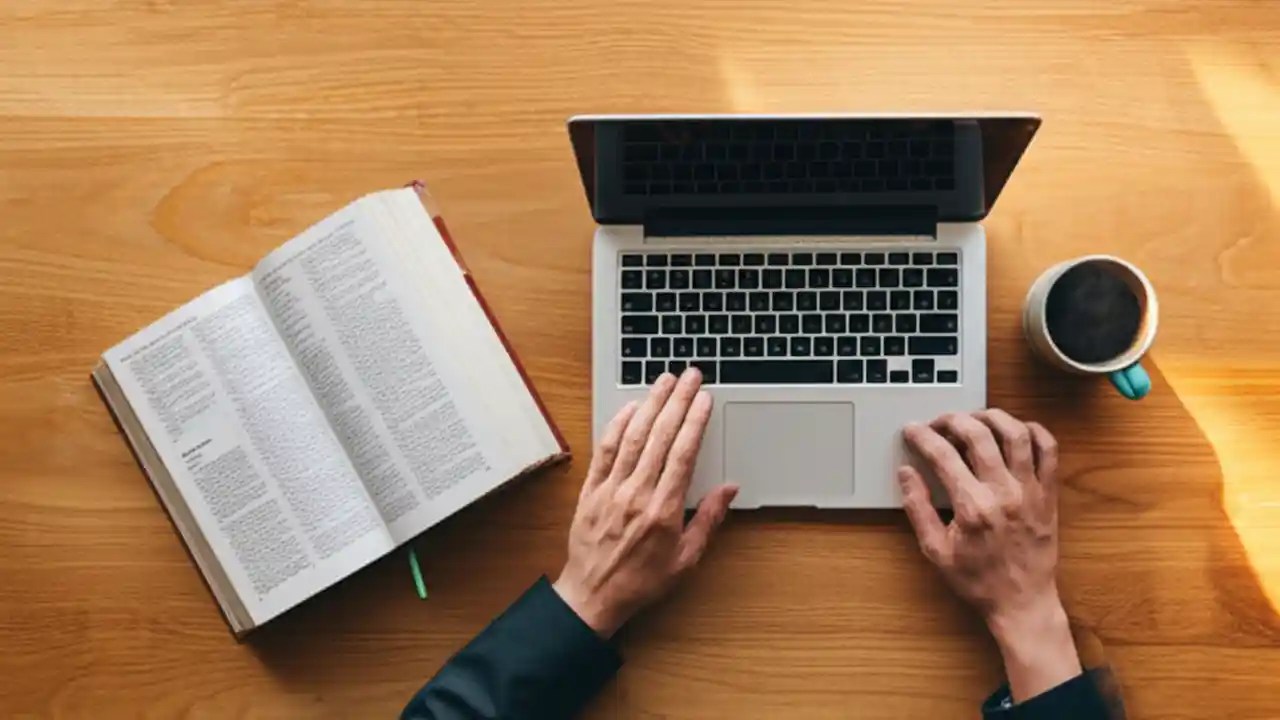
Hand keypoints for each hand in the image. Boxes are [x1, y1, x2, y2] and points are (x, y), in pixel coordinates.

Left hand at [553, 369, 737, 636]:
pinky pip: (604, 450)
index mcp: (664, 511)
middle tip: (690, 376)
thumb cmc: (642, 582)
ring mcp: (611, 489)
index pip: (683, 454)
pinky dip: (617, 425)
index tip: (704, 399)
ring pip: (633, 436)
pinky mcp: (590, 490)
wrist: (593, 596)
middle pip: (660, 436)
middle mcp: (637, 494)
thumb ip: (708, 520)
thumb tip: (729, 489)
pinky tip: (630, 407)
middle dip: (677, 401)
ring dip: (650, 404)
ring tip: (663, 381)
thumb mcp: (686, 559)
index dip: (695, 421)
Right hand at [900, 410, 1080, 701]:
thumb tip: (906, 473)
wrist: (1022, 602)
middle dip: (953, 419)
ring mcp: (1031, 491)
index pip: (942, 455)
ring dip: (993, 417)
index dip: (923, 436)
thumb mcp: (935, 550)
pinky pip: (1049, 450)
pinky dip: (1035, 431)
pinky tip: (1016, 430)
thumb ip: (918, 508)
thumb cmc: (978, 580)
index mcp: (972, 507)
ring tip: (975, 418)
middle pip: (978, 434)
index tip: (913, 430)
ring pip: (1016, 433)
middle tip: (940, 422)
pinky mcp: (1049, 494)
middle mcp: (1003, 493)